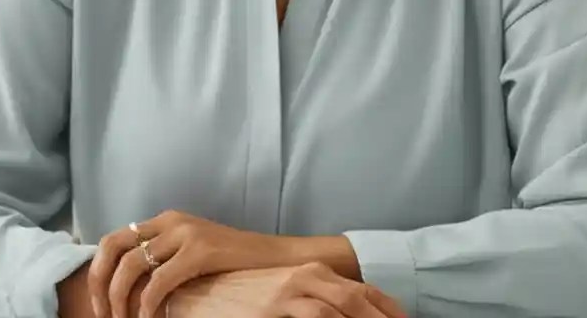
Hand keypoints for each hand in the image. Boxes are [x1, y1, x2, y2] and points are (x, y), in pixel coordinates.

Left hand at [88, 210, 288, 317]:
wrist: (274, 258)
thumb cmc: (232, 264)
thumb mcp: (190, 254)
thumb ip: (163, 259)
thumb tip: (125, 288)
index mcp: (165, 220)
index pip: (113, 239)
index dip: (97, 271)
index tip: (98, 303)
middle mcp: (171, 221)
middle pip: (113, 247)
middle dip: (100, 284)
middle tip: (103, 315)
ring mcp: (185, 233)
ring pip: (131, 266)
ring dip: (120, 299)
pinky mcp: (200, 251)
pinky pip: (159, 281)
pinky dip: (147, 304)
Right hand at [168, 264, 406, 317]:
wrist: (197, 293)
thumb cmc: (238, 300)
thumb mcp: (282, 298)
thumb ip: (311, 303)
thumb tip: (341, 313)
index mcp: (312, 272)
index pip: (365, 290)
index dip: (390, 308)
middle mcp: (307, 276)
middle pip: (362, 297)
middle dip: (386, 316)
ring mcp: (292, 290)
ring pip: (346, 306)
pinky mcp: (276, 306)